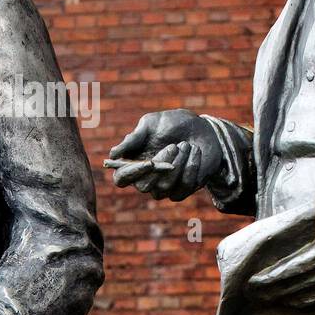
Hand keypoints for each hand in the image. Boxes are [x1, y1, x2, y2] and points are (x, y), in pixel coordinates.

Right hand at [108, 109, 223, 199]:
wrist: (201, 128)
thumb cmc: (171, 124)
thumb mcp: (150, 124)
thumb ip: (133, 138)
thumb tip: (113, 154)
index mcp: (132, 163)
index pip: (121, 178)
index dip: (131, 173)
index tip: (148, 162)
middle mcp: (145, 178)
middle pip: (143, 186)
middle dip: (160, 166)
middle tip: (173, 146)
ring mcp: (163, 187)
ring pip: (164, 187)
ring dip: (178, 163)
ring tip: (185, 144)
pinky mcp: (182, 190)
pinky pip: (183, 186)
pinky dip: (191, 166)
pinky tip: (195, 150)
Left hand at [246, 197, 314, 307]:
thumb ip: (301, 217)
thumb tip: (272, 227)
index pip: (293, 267)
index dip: (271, 277)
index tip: (252, 280)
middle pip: (297, 285)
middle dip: (271, 291)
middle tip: (251, 292)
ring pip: (308, 297)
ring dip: (283, 299)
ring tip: (264, 297)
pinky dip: (301, 302)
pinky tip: (287, 299)